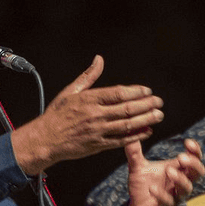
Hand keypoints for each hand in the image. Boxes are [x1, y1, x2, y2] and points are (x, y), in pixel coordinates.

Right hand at [12, 55, 164, 174]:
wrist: (45, 139)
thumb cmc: (57, 114)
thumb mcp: (71, 91)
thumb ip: (89, 76)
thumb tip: (99, 59)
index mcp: (89, 99)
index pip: (118, 93)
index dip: (136, 92)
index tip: (148, 91)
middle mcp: (95, 115)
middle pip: (127, 109)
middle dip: (146, 105)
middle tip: (159, 102)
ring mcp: (98, 131)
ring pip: (127, 125)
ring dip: (145, 120)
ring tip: (158, 115)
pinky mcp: (98, 145)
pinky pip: (121, 141)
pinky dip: (136, 136)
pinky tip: (147, 131)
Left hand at [126, 139, 203, 205]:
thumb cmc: (142, 187)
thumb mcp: (137, 167)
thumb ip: (134, 152)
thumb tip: (130, 133)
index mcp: (177, 170)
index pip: (194, 158)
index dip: (195, 151)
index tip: (187, 142)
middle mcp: (180, 183)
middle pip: (197, 173)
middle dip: (193, 165)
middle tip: (181, 158)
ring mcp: (175, 197)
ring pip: (187, 189)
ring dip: (181, 179)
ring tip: (169, 171)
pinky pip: (169, 203)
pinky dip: (162, 195)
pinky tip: (152, 188)